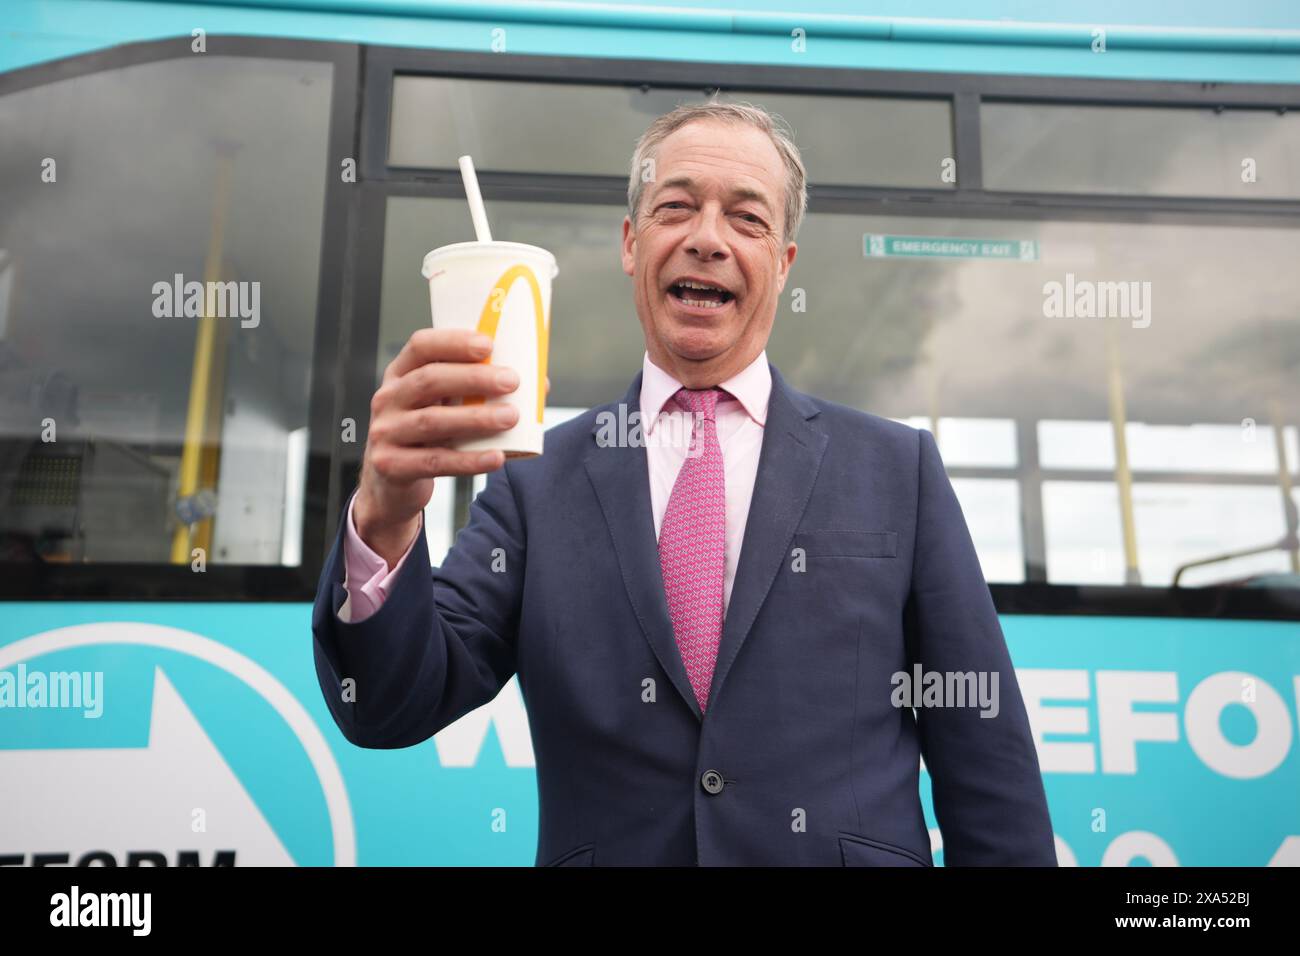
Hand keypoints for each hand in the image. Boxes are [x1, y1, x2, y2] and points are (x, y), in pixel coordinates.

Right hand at [353, 328, 523, 564]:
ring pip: (433, 422)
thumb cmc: (429, 436)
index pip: (421, 346)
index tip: (489, 345)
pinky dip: (469, 460)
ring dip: (476, 418)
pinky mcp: (392, 466)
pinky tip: (497, 458)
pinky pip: (435, 462)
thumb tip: (539, 383)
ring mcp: (385, 433)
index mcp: (400, 374)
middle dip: (473, 378)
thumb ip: (477, 391)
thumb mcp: (441, 407)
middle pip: (429, 380)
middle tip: (512, 381)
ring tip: (511, 418)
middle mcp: (387, 399)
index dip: (453, 342)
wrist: (392, 485)